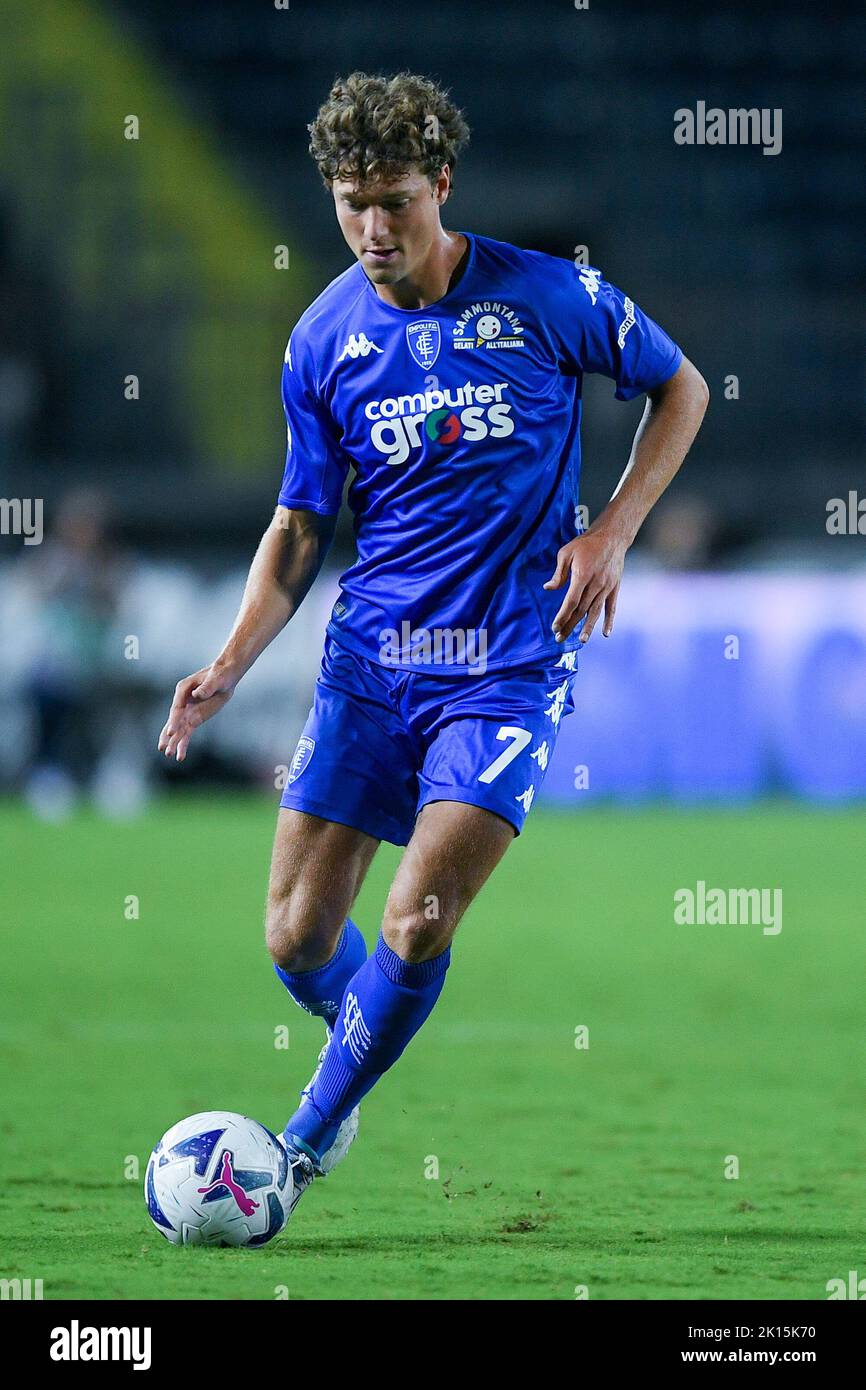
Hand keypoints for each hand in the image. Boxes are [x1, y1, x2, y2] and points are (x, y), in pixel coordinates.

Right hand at [158, 664, 236, 761]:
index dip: (173, 721)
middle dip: (169, 735)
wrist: (226, 676)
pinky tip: (180, 756)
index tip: (171, 733)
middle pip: (173, 720)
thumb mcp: (216, 679)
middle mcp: (182, 701)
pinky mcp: (195, 718)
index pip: (176, 708)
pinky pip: (187, 732)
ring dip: (173, 742)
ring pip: (178, 729)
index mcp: (183, 689)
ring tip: (167, 754)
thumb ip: (207, 687)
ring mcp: (187, 711)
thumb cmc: (220, 674)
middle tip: (163, 748)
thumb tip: (198, 695)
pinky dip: (183, 743)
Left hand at [543, 529, 626, 643]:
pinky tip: (605, 633)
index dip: (562, 616)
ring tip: (581, 640)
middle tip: (559, 638)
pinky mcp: (615, 587)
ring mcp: (607, 587)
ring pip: (596, 611)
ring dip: (588, 627)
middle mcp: (596, 584)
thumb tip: (548, 588)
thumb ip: (558, 573)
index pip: (571, 601)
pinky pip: (611, 607)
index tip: (554, 627)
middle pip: (581, 610)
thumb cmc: (586, 544)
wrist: (612, 537)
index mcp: (582, 575)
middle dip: (570, 625)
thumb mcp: (566, 553)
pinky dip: (609, 621)